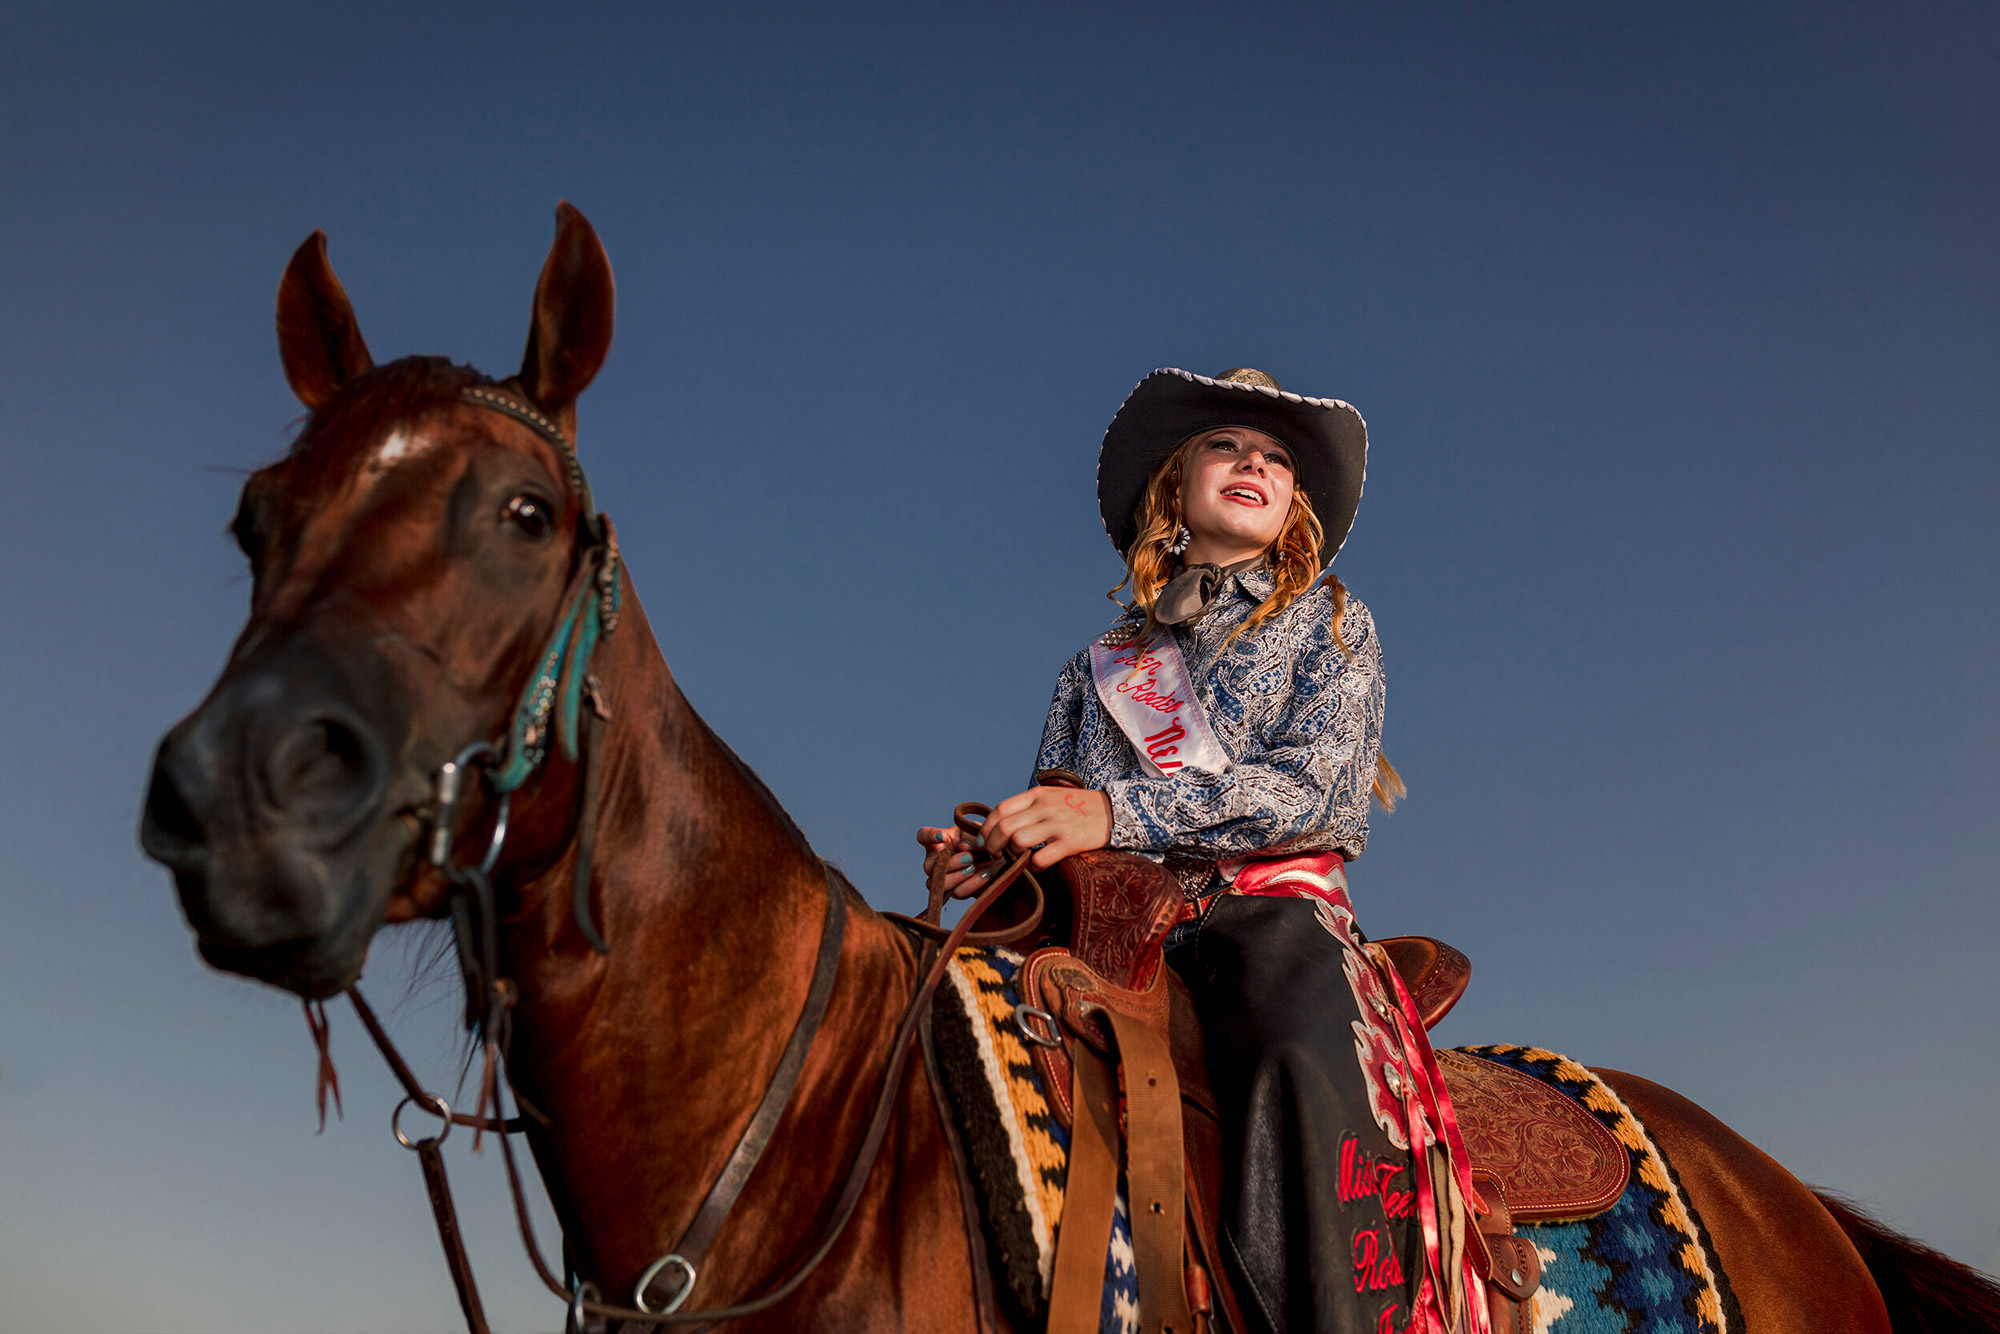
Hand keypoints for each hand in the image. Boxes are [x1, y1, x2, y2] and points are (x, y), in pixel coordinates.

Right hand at [917, 824, 983, 898]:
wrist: (997, 861)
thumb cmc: (982, 844)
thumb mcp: (978, 835)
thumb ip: (971, 838)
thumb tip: (963, 847)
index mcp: (938, 843)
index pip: (923, 836)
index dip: (929, 836)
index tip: (943, 836)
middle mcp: (935, 861)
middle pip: (928, 866)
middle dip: (949, 863)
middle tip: (968, 857)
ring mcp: (942, 879)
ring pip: (939, 883)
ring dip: (957, 876)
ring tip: (973, 868)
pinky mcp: (955, 892)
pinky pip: (958, 892)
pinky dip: (972, 884)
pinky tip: (985, 874)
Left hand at [978, 786, 1112, 870]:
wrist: (1113, 811)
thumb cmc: (1077, 807)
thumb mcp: (1051, 797)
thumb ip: (1028, 807)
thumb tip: (1001, 824)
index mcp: (1037, 795)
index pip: (1000, 810)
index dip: (987, 828)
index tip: (984, 840)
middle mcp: (1044, 807)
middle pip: (1004, 827)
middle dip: (992, 845)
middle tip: (993, 855)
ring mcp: (1057, 824)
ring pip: (1018, 842)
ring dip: (1011, 856)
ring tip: (1015, 860)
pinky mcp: (1070, 842)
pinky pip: (1041, 859)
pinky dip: (1034, 867)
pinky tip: (1037, 867)